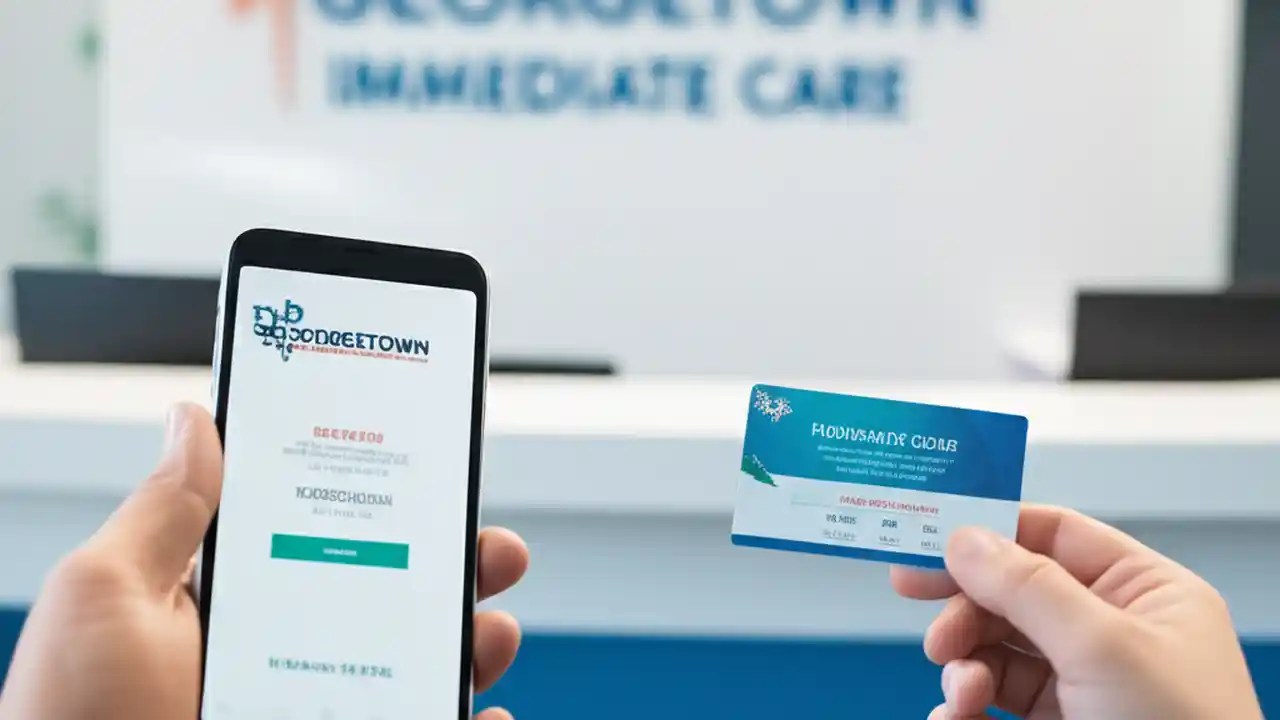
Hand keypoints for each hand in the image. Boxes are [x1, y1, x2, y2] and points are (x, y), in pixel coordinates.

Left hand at [0, 403, 528, 719]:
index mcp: (218, 609)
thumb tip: (194, 423)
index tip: (422, 468)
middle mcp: (270, 662)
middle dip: (448, 566)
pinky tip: (485, 712)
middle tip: (488, 548)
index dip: (374, 498)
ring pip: (411, 669)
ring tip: (493, 633)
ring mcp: (307, 708)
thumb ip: (162, 513)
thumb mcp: (105, 602)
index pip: (313, 533)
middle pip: (382, 597)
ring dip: (469, 642)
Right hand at [891, 505, 1262, 719]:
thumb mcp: (1103, 648)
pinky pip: (994, 696)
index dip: (990, 530)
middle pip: (1012, 591)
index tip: (927, 536)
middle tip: (916, 603)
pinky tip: (955, 717)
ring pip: (996, 647)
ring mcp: (1083, 681)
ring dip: (964, 663)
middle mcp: (1112, 630)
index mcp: (1145, 592)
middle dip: (965, 606)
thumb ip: (1029, 586)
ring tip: (962, 691)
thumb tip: (966, 539)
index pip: (1054, 535)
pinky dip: (964, 704)